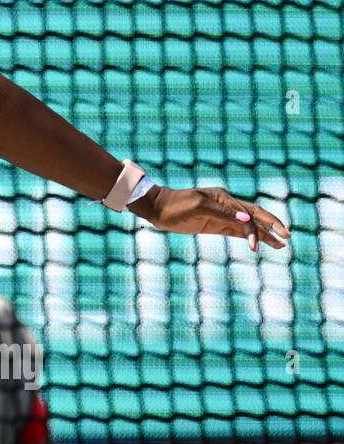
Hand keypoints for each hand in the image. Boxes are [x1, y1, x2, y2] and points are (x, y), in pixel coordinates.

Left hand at [128, 185, 289, 252]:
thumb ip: (222, 212)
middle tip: (287, 237)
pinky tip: (260, 244)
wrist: (157, 208)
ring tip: (281, 244)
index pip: (247, 213)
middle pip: (255, 215)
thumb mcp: (197, 206)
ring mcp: (222, 215)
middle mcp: (226, 205)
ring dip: (264, 234)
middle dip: (272, 226)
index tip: (255, 245)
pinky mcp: (216, 225)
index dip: (255, 228)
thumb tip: (246, 218)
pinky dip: (250, 237)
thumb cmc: (175, 205)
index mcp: (224, 198)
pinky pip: (237, 231)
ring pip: (249, 224)